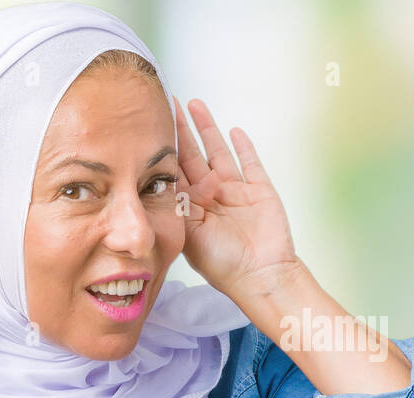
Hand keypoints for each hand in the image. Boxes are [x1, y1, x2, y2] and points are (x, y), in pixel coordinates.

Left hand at [174, 97, 304, 299]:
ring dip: (207, 130)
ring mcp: (237, 193)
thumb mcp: (190, 236)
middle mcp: (212, 198)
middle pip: (194, 156)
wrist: (262, 276)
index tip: (151, 127)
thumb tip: (169, 177)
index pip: (175, 172)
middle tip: (169, 104)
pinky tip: (234, 131)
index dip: (164, 149)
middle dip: (182, 131)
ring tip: (195, 105)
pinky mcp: (260, 191)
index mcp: (193, 210)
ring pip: (219, 153)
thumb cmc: (224, 265)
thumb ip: (180, 206)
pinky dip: (243, 147)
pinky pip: (250, 163)